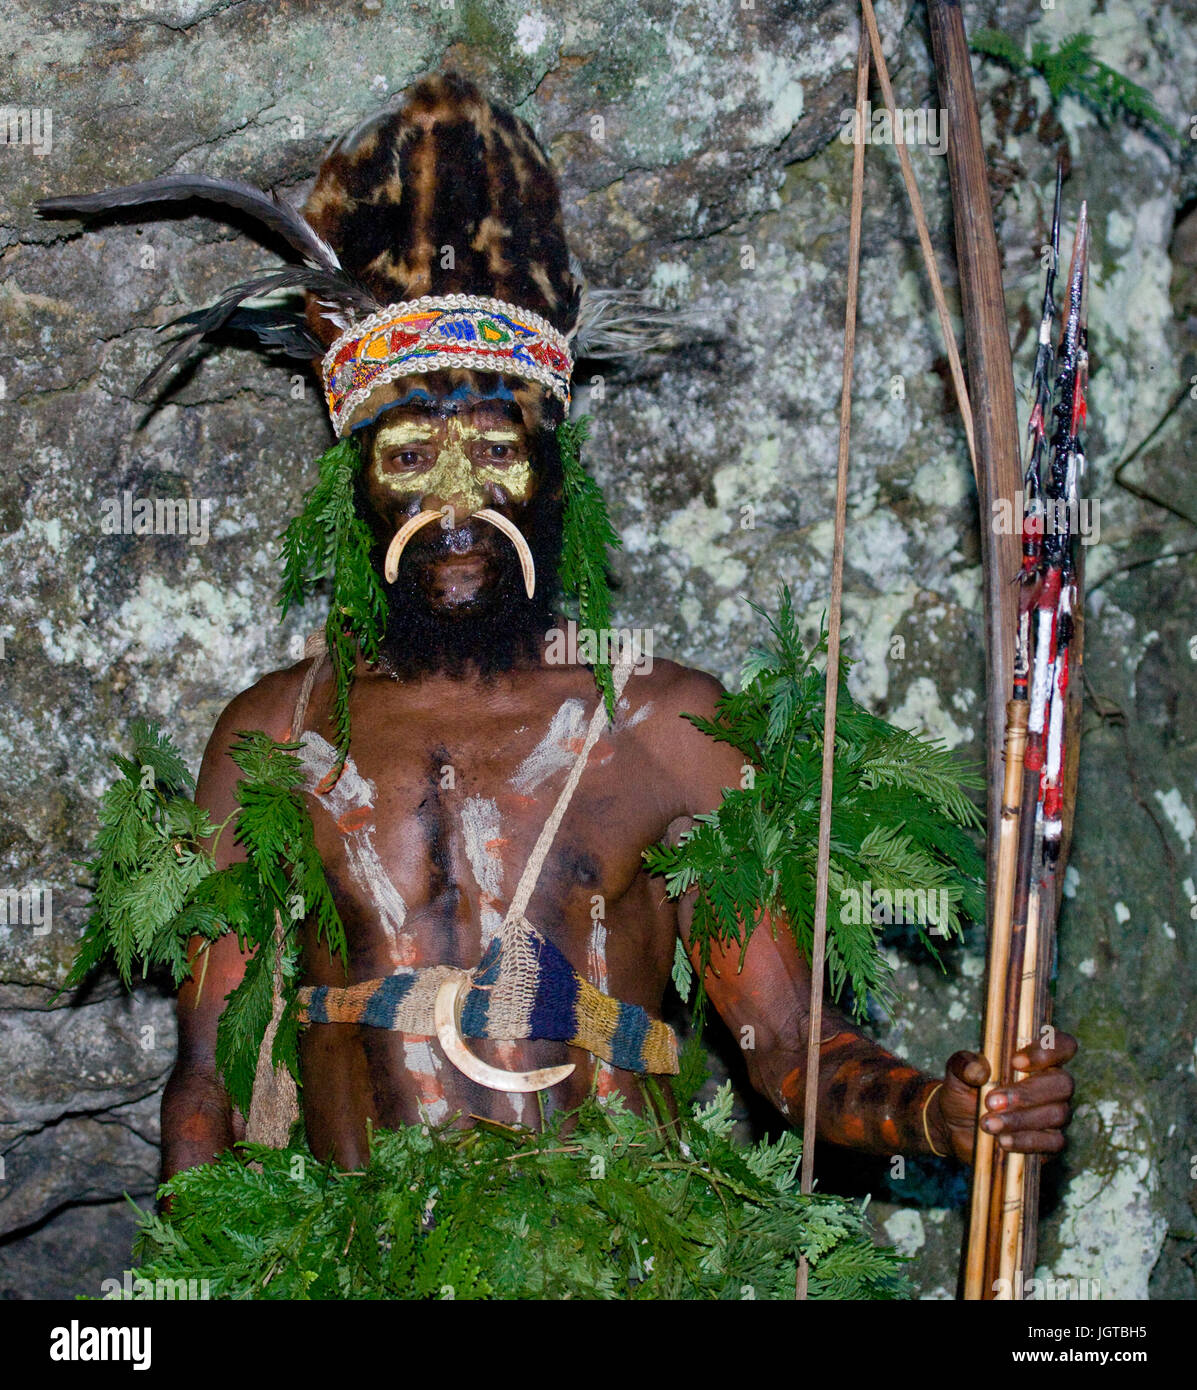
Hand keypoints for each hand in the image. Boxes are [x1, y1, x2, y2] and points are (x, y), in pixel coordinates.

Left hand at [931, 1032, 1076, 1163]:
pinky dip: (1026, 1141)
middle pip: (1063, 1083)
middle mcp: (1052, 1084)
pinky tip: (1002, 1140)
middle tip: (991, 1101)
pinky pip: (1053, 1142)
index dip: (1048, 1050)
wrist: (956, 1125)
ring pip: (1057, 1114)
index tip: (1016, 1062)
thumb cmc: (964, 1090)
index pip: (1063, 1045)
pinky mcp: (1052, 1142)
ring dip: (1020, 1119)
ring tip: (988, 1123)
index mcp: (1036, 1058)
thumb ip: (964, 1064)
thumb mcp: (956, 1072)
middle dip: (1027, 1093)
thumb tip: (978, 1069)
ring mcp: (1056, 1113)